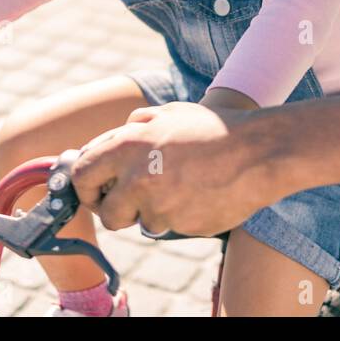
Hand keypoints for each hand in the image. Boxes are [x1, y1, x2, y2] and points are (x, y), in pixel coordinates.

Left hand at [70, 101, 278, 236]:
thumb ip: (134, 128)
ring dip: (156, 210)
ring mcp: (160, 207)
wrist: (257, 152)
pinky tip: (201, 194)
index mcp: (127, 146)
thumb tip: (109, 143)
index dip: (86, 187)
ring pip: (144, 221)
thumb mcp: (168, 114)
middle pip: (108, 214)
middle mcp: (137, 179)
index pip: (82, 176)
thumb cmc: (213, 129)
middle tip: (131, 202)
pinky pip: (172, 226)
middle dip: (116, 211)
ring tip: (184, 185)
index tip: (96, 191)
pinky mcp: (182, 226)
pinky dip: (181, 215)